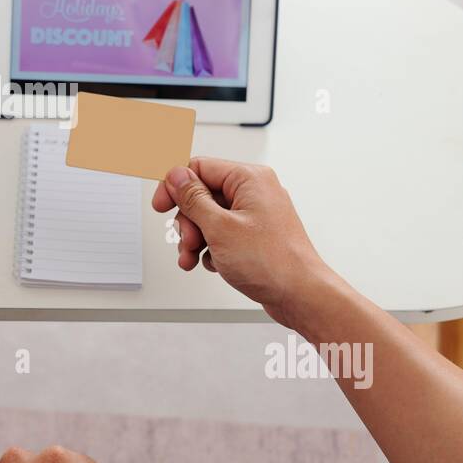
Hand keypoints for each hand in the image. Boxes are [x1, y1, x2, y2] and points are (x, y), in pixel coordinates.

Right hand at [152, 159, 333, 329]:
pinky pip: (222, 233)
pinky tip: (214, 263)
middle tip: (187, 241)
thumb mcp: (220, 227)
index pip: (199, 167)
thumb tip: (176, 176)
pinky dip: (212, 248)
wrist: (300, 295)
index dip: (175, 186)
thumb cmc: (273, 262)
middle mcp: (255, 191)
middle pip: (202, 195)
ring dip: (195, 238)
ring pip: (209, 217)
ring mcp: (256, 214)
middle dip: (188, 221)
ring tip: (193, 257)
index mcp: (249, 179)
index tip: (162, 205)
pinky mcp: (255, 234)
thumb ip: (193, 198)